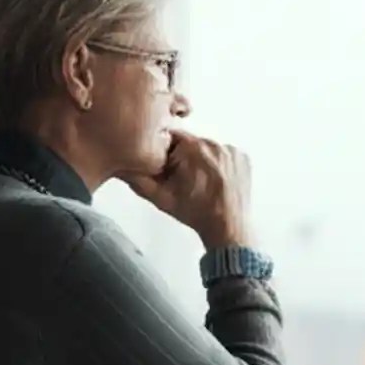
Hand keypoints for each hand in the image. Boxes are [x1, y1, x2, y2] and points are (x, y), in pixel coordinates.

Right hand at [121, 130, 251, 248]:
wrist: (228, 227)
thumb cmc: (196, 213)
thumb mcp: (160, 197)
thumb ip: (138, 179)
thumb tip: (121, 166)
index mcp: (192, 148)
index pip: (171, 137)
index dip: (167, 153)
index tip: (169, 168)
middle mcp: (214, 144)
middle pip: (191, 143)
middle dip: (185, 157)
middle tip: (186, 180)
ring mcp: (231, 150)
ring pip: (208, 148)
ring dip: (203, 160)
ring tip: (202, 182)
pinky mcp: (242, 157)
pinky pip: (225, 154)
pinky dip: (219, 164)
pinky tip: (216, 181)